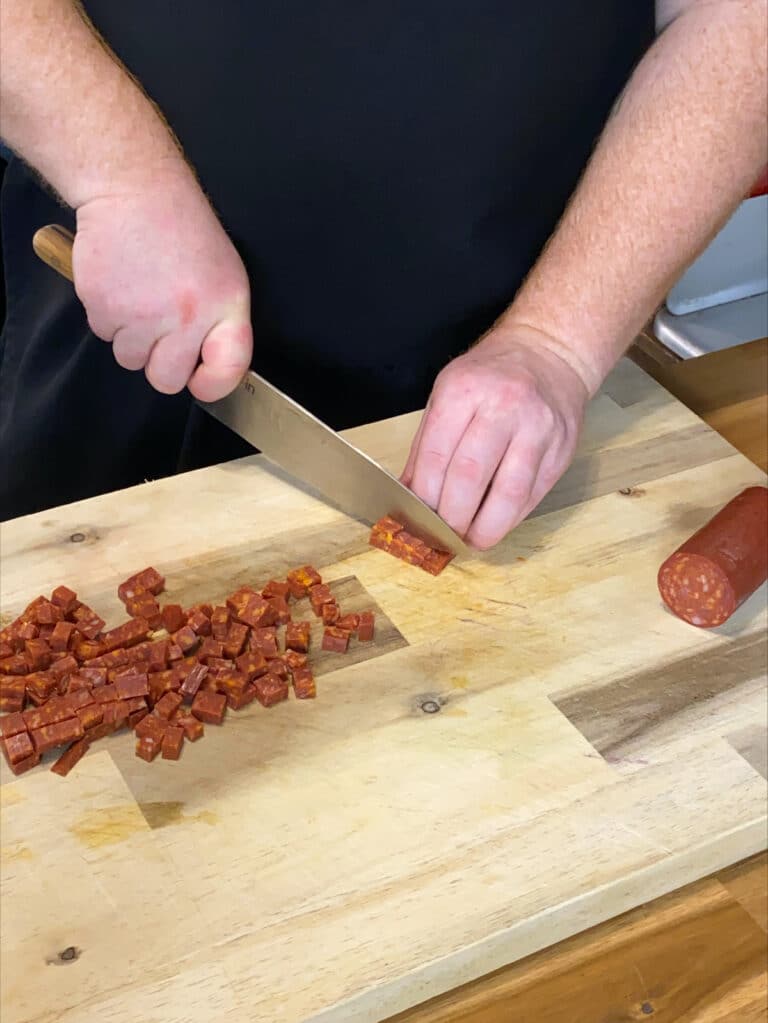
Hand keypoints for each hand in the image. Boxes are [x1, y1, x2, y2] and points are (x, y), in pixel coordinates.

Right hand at [72, 162, 251, 399]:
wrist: (134, 187)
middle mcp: (186, 317)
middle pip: (166, 380)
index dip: (212, 383)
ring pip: (130, 359)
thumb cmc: (182, 229)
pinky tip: (121, 282)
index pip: (227, 370)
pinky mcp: (103, 305)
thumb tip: (207, 369)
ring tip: (140, 295)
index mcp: (225, 306)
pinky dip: (108, 315)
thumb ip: (220, 324)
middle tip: (160, 328)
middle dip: (160, 362)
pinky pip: (103, 334)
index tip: (200, 379)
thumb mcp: (224, 273)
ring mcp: (141, 315)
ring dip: (131, 337)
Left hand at [401, 326, 589, 549]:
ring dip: (486, 527)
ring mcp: (538, 428)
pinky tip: (496, 524)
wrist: (548, 353)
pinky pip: (533, 494)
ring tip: (472, 541)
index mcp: (464, 390)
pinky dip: (511, 517)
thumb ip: (427, 446)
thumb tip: (409, 495)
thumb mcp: (447, 395)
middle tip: (443, 537)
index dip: (425, 498)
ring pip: (509, 493)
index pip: (437, 457)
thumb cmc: (490, 377)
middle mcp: (504, 406)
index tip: (417, 521)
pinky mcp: (561, 449)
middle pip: (471, 477)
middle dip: (452, 518)